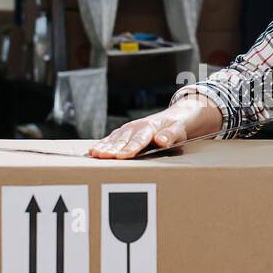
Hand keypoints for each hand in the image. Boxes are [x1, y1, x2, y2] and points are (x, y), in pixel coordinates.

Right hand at [87, 100, 219, 158]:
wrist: (175, 116)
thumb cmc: (177, 126)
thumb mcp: (179, 130)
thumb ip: (170, 136)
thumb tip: (161, 141)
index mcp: (150, 127)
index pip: (138, 140)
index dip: (130, 148)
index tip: (122, 156)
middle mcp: (136, 127)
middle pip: (122, 140)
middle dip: (111, 148)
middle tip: (100, 156)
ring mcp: (129, 129)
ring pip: (114, 139)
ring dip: (103, 146)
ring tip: (93, 154)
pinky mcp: (124, 132)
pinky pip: (112, 138)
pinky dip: (102, 144)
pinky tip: (93, 151)